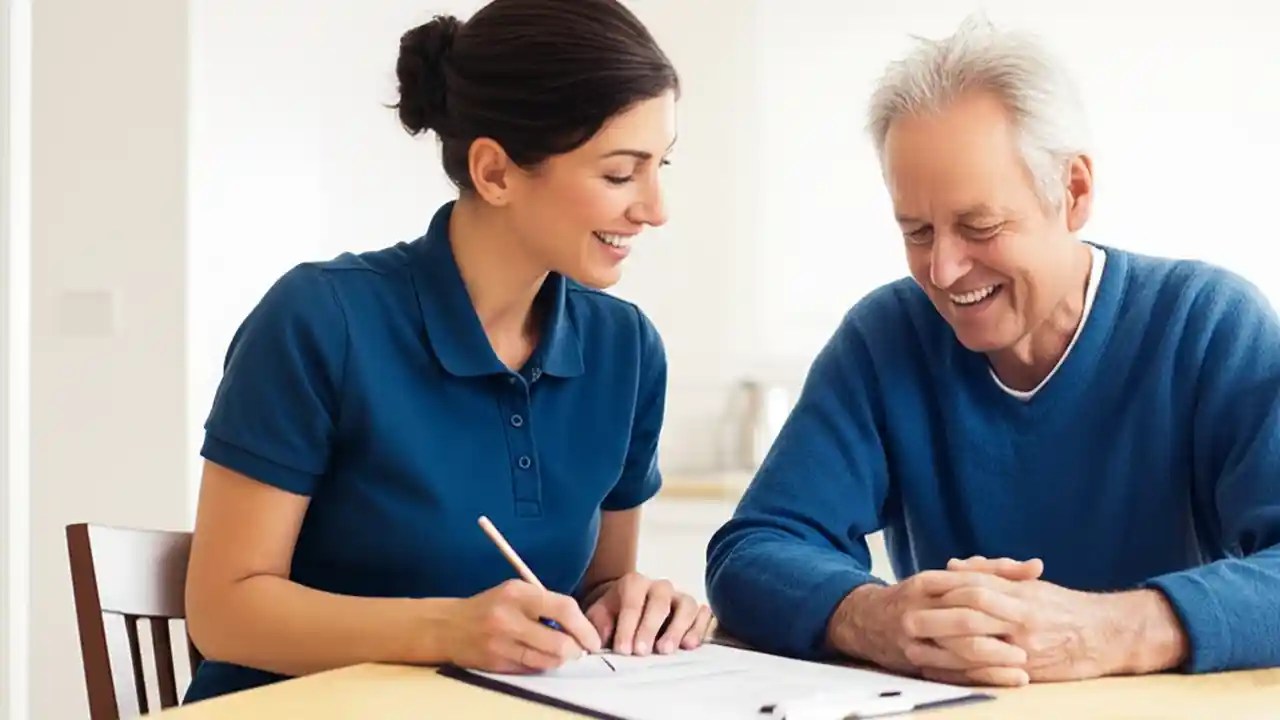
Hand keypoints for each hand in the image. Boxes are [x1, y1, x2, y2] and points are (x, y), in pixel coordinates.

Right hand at [444, 580, 602, 672]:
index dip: (584, 627)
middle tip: (580, 649)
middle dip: (576, 649)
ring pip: (548, 660)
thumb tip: (580, 626)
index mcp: (518, 593)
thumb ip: (545, 604)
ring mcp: (502, 643)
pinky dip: (542, 664)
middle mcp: (509, 618)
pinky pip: (532, 668)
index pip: (563, 608)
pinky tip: (539, 656)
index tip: (593, 639)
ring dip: (561, 659)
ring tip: (560, 652)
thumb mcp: (516, 592)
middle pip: (560, 642)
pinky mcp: (497, 662)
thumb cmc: (490, 607)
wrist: (448, 626)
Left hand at [582, 572, 712, 655]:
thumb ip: (598, 624)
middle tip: (641, 652)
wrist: (630, 612)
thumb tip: (600, 639)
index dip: (627, 626)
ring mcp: (680, 597)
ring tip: (665, 650)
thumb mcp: (600, 617)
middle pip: (659, 601)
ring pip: (686, 605)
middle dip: (649, 627)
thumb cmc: (615, 616)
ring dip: (677, 628)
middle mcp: (660, 586)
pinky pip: (703, 614)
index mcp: (634, 583)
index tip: (622, 650)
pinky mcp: (696, 611)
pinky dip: (699, 628)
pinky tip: (689, 645)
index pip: (632, 601)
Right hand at [826, 567, 1041, 686]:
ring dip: (994, 659)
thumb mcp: (945, 578)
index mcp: (925, 584)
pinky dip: (984, 677)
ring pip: (959, 651)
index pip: (968, 585)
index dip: (1001, 596)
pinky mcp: (916, 664)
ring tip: (1024, 663)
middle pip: (963, 620)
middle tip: (1029, 641)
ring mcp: (914, 640)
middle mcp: (917, 610)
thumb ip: (991, 570)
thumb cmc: (917, 598)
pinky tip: (1008, 678)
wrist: (867, 621)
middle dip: (999, 631)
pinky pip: (955, 674)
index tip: (1030, 608)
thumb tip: (1036, 567)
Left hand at [926, 569, 1188, 682]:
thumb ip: (991, 573)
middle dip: (936, 617)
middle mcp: (1021, 618)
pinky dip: (958, 672)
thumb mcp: (1029, 583)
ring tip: (913, 645)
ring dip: (941, 647)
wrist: (1106, 635)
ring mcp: (1024, 647)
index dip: (944, 586)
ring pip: (975, 645)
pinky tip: (936, 669)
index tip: (917, 586)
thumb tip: (954, 565)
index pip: (975, 585)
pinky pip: (987, 673)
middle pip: (970, 614)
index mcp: (1020, 593)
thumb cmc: (1063, 606)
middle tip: (906, 618)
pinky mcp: (1028, 671)